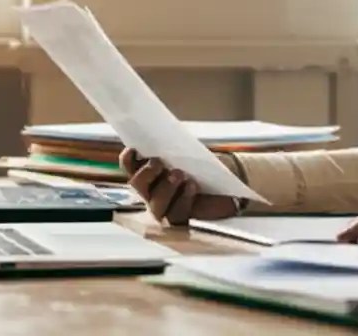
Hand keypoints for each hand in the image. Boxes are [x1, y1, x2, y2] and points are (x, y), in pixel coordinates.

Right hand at [119, 148, 239, 224]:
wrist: (228, 189)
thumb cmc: (207, 168)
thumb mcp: (194, 154)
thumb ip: (178, 148)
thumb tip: (169, 137)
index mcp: (150, 173)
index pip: (130, 167)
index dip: (128, 159)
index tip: (135, 149)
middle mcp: (152, 193)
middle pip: (137, 185)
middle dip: (146, 172)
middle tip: (159, 162)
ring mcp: (165, 209)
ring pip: (155, 204)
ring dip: (165, 188)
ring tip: (179, 174)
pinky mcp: (180, 220)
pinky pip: (176, 215)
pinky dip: (183, 199)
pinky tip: (192, 186)